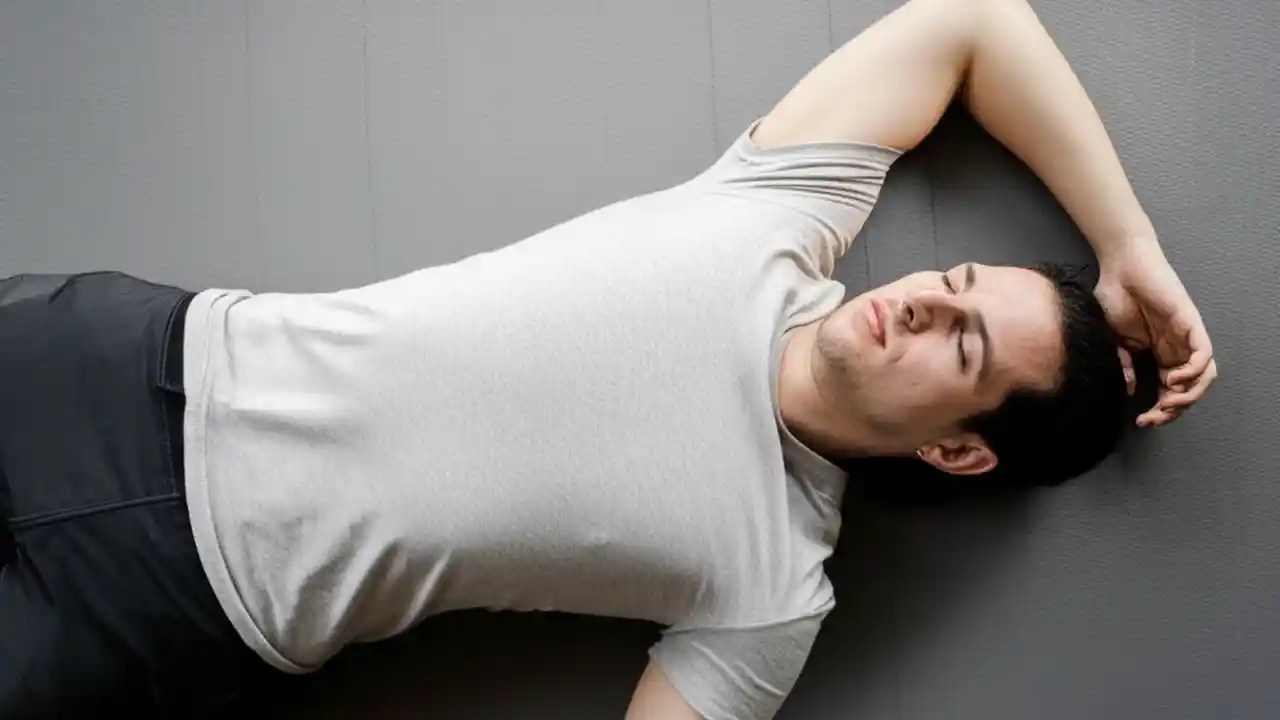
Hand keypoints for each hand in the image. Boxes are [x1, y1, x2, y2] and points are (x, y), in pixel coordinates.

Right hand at [1094, 239, 1216, 427]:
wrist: (1119, 266)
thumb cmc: (1114, 296)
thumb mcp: (1113, 339)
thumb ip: (1123, 364)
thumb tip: (1129, 389)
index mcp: (1161, 353)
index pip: (1171, 391)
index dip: (1160, 411)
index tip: (1141, 421)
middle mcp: (1177, 348)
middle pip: (1191, 389)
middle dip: (1174, 410)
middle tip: (1153, 419)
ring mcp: (1185, 336)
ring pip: (1205, 375)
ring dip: (1190, 396)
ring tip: (1168, 403)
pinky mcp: (1190, 323)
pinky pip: (1204, 353)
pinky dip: (1194, 371)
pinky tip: (1173, 379)